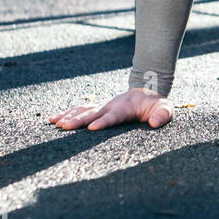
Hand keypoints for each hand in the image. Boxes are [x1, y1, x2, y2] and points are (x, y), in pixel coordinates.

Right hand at [48, 87, 172, 130]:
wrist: (148, 91)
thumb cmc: (156, 104)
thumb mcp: (165, 109)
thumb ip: (162, 115)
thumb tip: (154, 122)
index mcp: (126, 108)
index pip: (114, 115)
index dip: (104, 121)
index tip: (93, 128)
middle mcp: (111, 105)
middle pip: (93, 113)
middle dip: (79, 120)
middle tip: (65, 127)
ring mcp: (103, 106)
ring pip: (84, 111)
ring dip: (70, 117)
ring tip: (55, 123)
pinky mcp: (98, 109)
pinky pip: (80, 110)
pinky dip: (67, 113)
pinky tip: (53, 119)